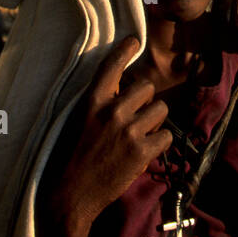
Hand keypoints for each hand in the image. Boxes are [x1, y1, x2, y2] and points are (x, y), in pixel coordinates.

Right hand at [38, 35, 172, 235]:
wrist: (71, 195)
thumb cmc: (73, 157)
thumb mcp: (80, 121)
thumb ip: (101, 104)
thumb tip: (126, 89)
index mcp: (92, 102)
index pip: (111, 67)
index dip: (124, 50)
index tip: (134, 41)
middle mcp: (111, 111)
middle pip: (147, 87)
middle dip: (146, 101)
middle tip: (135, 120)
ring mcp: (128, 131)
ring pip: (161, 109)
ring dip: (155, 122)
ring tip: (140, 137)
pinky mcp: (141, 152)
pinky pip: (166, 135)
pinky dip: (160, 144)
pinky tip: (144, 152)